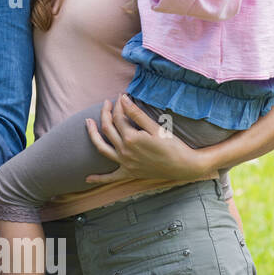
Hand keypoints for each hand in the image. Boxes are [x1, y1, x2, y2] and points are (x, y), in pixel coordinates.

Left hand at [84, 94, 218, 183]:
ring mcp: (125, 163)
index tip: (120, 95)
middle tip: (106, 102)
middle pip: (108, 129)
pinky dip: (99, 178)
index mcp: (131, 138)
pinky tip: (87, 179)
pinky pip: (111, 177)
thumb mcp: (155, 127)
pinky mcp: (129, 173)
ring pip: (102, 148)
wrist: (185, 166)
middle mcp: (124, 151)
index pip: (119, 118)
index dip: (118, 105)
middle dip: (105, 113)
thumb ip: (136, 113)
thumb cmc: (173, 145)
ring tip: (87, 122)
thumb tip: (122, 98)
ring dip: (92, 135)